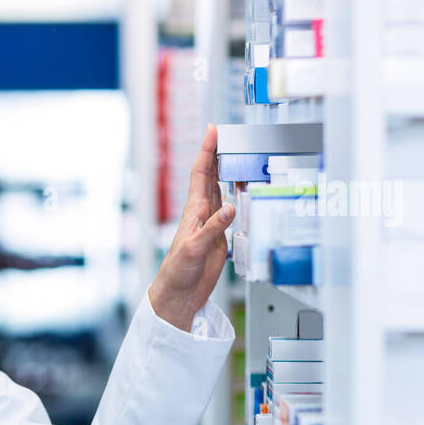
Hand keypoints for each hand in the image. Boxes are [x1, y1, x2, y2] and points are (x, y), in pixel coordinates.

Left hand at [148, 122, 236, 331]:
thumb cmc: (178, 270)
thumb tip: (231, 207)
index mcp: (194, 210)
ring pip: (222, 191)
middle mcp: (203, 213)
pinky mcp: (221, 237)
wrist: (179, 294)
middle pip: (212, 176)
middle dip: (219, 153)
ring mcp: (212, 224)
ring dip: (229, 172)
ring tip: (240, 154)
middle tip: (229, 134)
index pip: (201, 173)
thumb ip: (213, 228)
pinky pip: (232, 211)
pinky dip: (239, 198)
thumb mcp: (194, 248)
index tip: (213, 130)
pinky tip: (245, 192)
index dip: (207, 151)